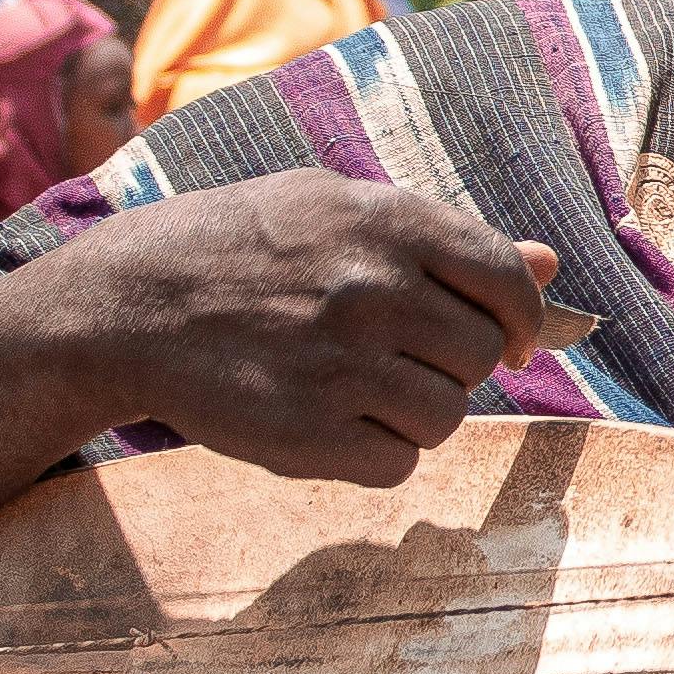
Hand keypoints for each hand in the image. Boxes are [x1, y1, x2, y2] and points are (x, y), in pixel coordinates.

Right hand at [40, 180, 559, 488]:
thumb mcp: (333, 209)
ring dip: (415, 411)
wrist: (121, 307)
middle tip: (394, 354)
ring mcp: (342, 365)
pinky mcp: (309, 435)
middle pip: (484, 354)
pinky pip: (398, 464)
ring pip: (448, 415)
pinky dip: (374, 453)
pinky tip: (325, 420)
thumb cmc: (236, 248)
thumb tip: (552, 266)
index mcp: (388, 223)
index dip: (523, 317)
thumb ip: (446, 239)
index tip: (513, 339)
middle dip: (454, 362)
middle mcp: (374, 291)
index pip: (510, 281)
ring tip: (352, 384)